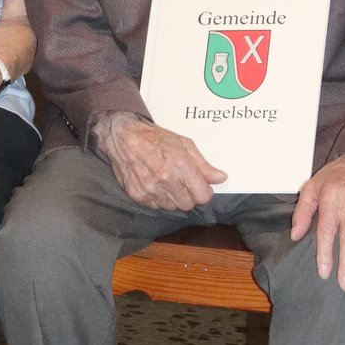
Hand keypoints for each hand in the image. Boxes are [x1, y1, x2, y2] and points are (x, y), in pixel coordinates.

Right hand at [92, 112, 225, 210]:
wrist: (123, 137)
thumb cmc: (155, 138)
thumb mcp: (184, 144)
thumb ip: (203, 165)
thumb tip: (221, 178)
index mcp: (180, 164)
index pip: (203, 196)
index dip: (203, 192)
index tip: (199, 186)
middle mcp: (165, 179)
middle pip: (188, 204)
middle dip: (188, 195)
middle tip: (181, 182)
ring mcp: (150, 189)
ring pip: (172, 207)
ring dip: (172, 197)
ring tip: (165, 181)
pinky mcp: (137, 195)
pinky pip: (156, 206)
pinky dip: (157, 198)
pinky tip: (154, 183)